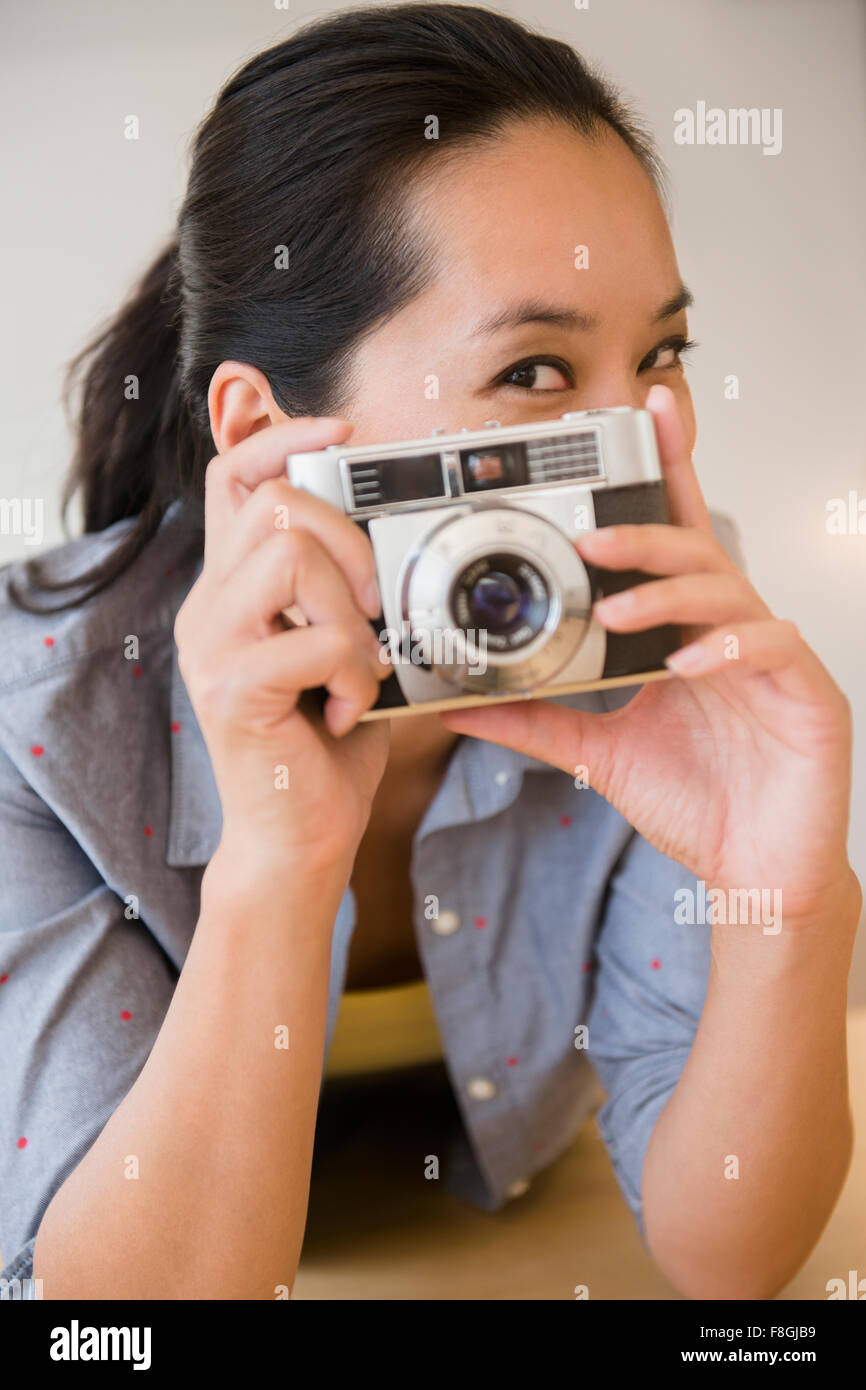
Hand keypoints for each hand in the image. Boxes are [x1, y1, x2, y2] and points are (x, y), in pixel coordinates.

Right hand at [173, 417, 390, 871]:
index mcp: (232, 589)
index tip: (340, 428)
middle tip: (374, 608)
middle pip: (273, 504)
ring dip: (351, 608)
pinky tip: (350, 708)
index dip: (280, 437)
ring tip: (361, 663)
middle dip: (349, 543)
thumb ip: (343, 593)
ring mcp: (212, 645)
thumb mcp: (341, 651)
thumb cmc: (326, 746)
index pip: (232, 479)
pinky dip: (356, 670)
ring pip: (288, 553)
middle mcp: (209, 606)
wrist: (299, 839)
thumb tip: (399, 533)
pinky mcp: (230, 688)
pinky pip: (312, 636)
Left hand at [440, 385, 857, 923]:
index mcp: (687, 631)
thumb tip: (462, 707)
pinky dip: (730, 648)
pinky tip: (690, 661)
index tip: (640, 413)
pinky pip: (774, 649)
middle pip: (697, 550)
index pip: (674, 538)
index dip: (665, 470)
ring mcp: (773, 659)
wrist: (754, 873)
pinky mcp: (809, 696)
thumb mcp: (597, 754)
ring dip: (670, 592)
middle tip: (587, 535)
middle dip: (645, 531)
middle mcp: (731, 631)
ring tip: (618, 608)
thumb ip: (536, 724)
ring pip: (730, 591)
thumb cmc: (696, 802)